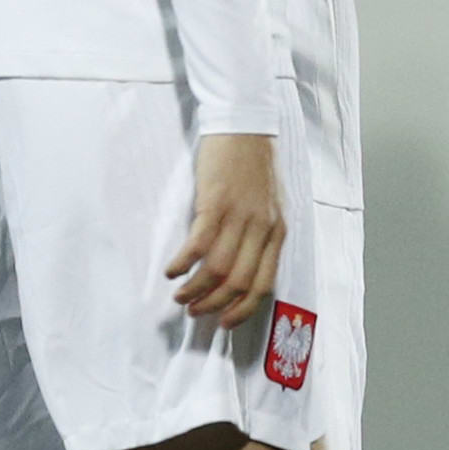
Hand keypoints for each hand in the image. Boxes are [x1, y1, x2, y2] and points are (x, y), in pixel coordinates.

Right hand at [167, 131, 286, 327]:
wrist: (246, 127)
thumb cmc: (252, 166)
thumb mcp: (268, 204)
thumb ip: (259, 233)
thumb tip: (238, 264)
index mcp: (277, 232)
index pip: (263, 283)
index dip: (243, 309)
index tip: (224, 322)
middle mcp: (262, 229)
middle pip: (238, 282)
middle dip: (214, 305)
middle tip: (193, 311)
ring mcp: (240, 216)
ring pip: (217, 268)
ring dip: (195, 289)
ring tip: (178, 296)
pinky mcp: (216, 202)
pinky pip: (199, 244)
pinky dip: (183, 262)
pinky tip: (171, 270)